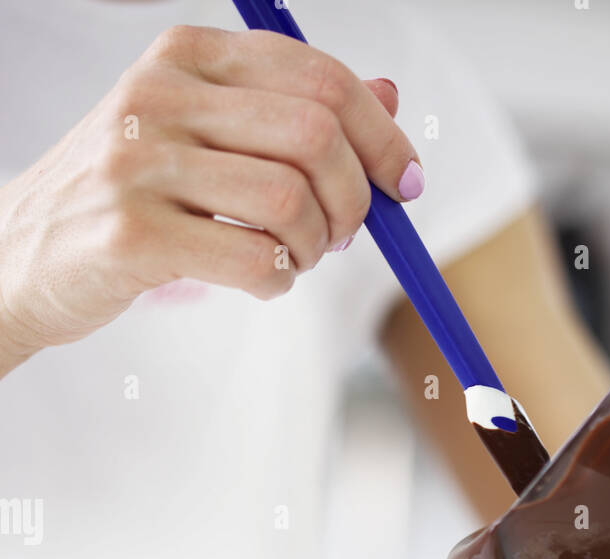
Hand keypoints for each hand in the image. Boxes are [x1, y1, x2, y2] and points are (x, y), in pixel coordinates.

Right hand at [0, 26, 422, 370]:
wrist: (21, 253)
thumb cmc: (128, 195)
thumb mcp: (203, 132)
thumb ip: (290, 111)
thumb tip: (388, 98)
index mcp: (187, 56)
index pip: (320, 79)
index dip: (381, 137)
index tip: (405, 185)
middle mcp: (161, 95)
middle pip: (316, 136)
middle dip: (353, 200)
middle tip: (340, 237)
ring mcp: (141, 163)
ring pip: (289, 201)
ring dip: (312, 248)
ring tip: (290, 261)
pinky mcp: (133, 235)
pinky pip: (252, 261)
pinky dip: (277, 284)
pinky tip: (261, 283)